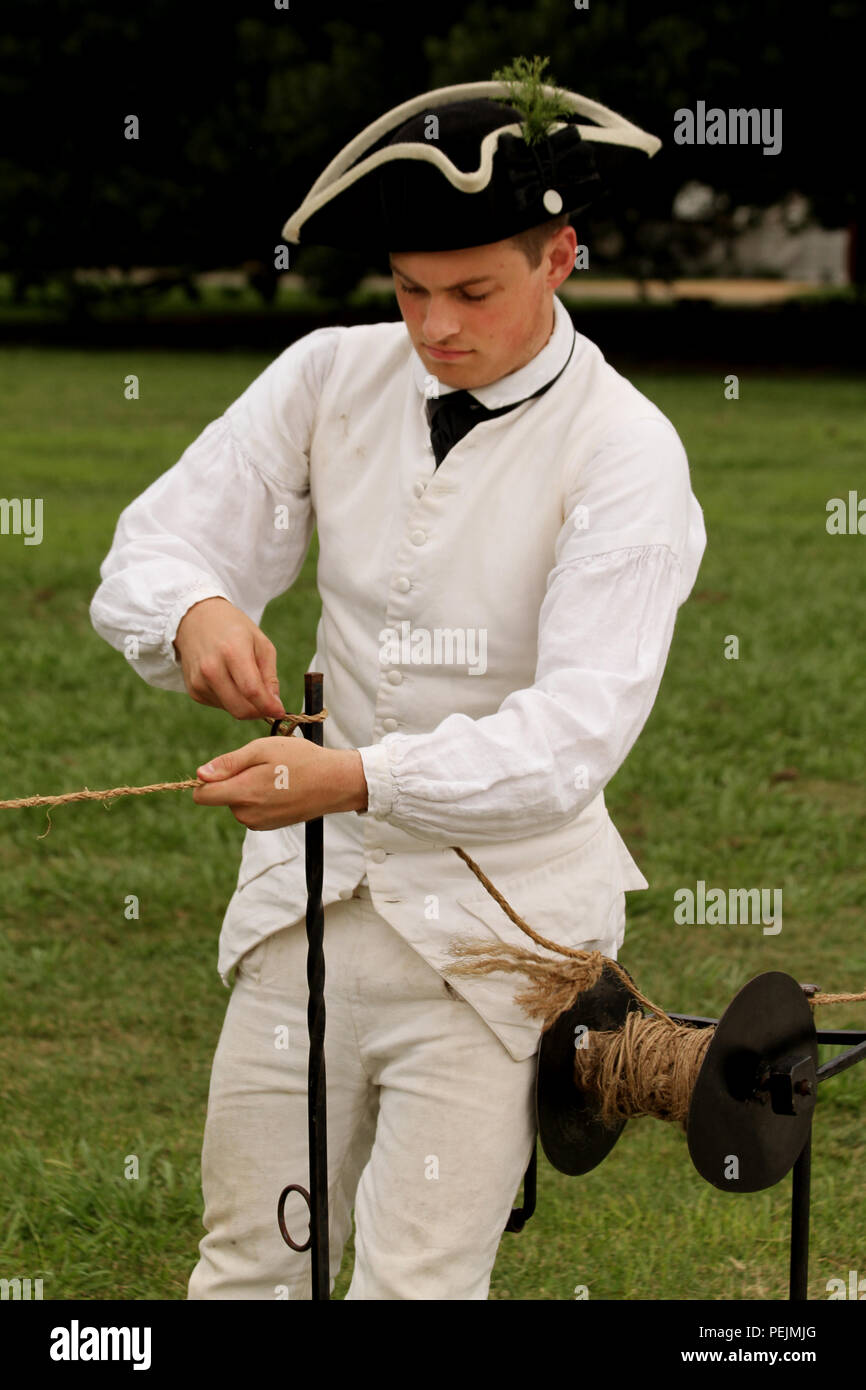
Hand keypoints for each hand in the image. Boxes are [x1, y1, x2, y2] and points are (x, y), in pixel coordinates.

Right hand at [173, 597, 284, 720]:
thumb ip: (270, 675)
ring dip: (245, 704)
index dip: (268, 706)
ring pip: (231, 710)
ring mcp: (199, 681)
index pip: (252, 691)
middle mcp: (211, 669)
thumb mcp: (260, 643)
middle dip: (259, 712)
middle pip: (240, 708)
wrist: (196, 619)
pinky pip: (219, 705)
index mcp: (232, 652)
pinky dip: (230, 699)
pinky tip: (228, 680)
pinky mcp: (193, 690)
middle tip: (269, 704)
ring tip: (244, 680)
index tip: (280, 711)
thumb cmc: (233, 629)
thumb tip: (274, 704)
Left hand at [192, 736, 367, 828]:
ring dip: (247, 790)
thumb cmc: (300, 760)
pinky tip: (281, 788)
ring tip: (275, 776)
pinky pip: (252, 811)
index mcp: (243, 794)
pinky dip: (260, 799)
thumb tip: (200, 774)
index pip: (202, 796)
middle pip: (221, 798)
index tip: (225, 768)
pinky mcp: (269, 826)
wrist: (335, 782)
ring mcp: (259, 824)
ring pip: (237, 804)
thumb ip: (229, 763)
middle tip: (262, 767)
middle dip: (233, 782)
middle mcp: (248, 815)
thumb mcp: (262, 749)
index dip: (206, 780)